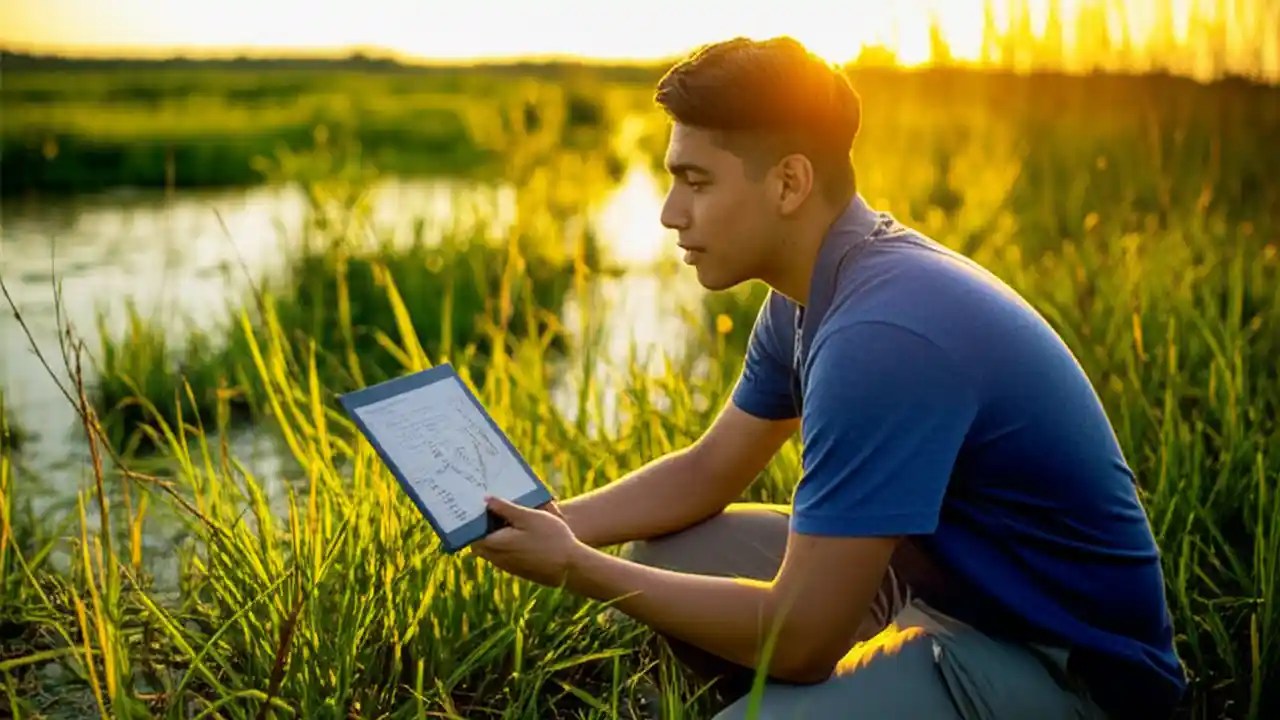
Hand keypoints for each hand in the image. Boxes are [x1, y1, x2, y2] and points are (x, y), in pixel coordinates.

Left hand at [470, 495, 585, 587]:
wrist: (570, 567)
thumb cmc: (551, 538)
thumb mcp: (528, 517)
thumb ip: (504, 508)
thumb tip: (485, 500)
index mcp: (494, 544)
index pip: (471, 532)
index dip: (473, 519)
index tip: (478, 505)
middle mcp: (496, 558)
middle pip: (480, 541)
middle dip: (483, 526)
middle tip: (493, 509)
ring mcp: (507, 566)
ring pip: (492, 549)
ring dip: (496, 535)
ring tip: (510, 518)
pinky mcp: (518, 570)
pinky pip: (504, 554)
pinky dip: (506, 543)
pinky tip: (522, 533)